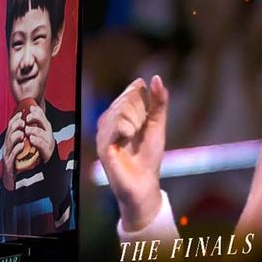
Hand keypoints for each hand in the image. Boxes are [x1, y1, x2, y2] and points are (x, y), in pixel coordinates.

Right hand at [7, 105, 46, 175]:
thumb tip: (28, 127)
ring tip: (22, 133)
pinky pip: (12, 155)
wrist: (13, 181)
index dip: (15, 119)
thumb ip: (22, 139)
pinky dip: (16, 149)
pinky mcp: (9, 164)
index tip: (21, 114)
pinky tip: (22, 145)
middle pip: (8, 133)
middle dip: (15, 125)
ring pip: (9, 142)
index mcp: (9, 142)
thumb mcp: (19, 149)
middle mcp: (6, 147)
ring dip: (16, 136)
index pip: (10, 128)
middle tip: (23, 122)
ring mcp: (7, 156)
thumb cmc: (17, 164)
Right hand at [95, 77, 169, 228]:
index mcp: (119, 114)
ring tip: (134, 138)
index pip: (131, 91)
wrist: (144, 184)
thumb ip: (158, 102)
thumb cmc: (149, 156)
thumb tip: (155, 77)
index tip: (147, 119)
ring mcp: (103, 133)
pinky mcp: (102, 145)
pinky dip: (127, 130)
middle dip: (140, 114)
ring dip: (135, 123)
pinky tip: (128, 139)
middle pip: (127, 99)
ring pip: (121, 110)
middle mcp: (108, 121)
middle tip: (140, 133)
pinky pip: (115, 125)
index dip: (143, 102)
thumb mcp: (157, 125)